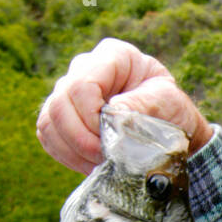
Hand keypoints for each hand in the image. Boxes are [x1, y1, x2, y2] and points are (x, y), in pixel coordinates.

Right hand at [36, 38, 213, 173]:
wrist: (172, 128)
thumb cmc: (172, 111)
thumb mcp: (168, 103)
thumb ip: (142, 105)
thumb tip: (111, 113)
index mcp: (114, 56)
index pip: (82, 85)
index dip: (90, 117)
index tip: (111, 140)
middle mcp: (85, 68)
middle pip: (60, 104)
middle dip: (80, 139)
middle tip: (105, 159)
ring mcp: (69, 91)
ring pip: (49, 121)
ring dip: (72, 150)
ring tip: (100, 164)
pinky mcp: (63, 115)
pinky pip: (48, 135)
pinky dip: (66, 155)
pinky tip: (90, 164)